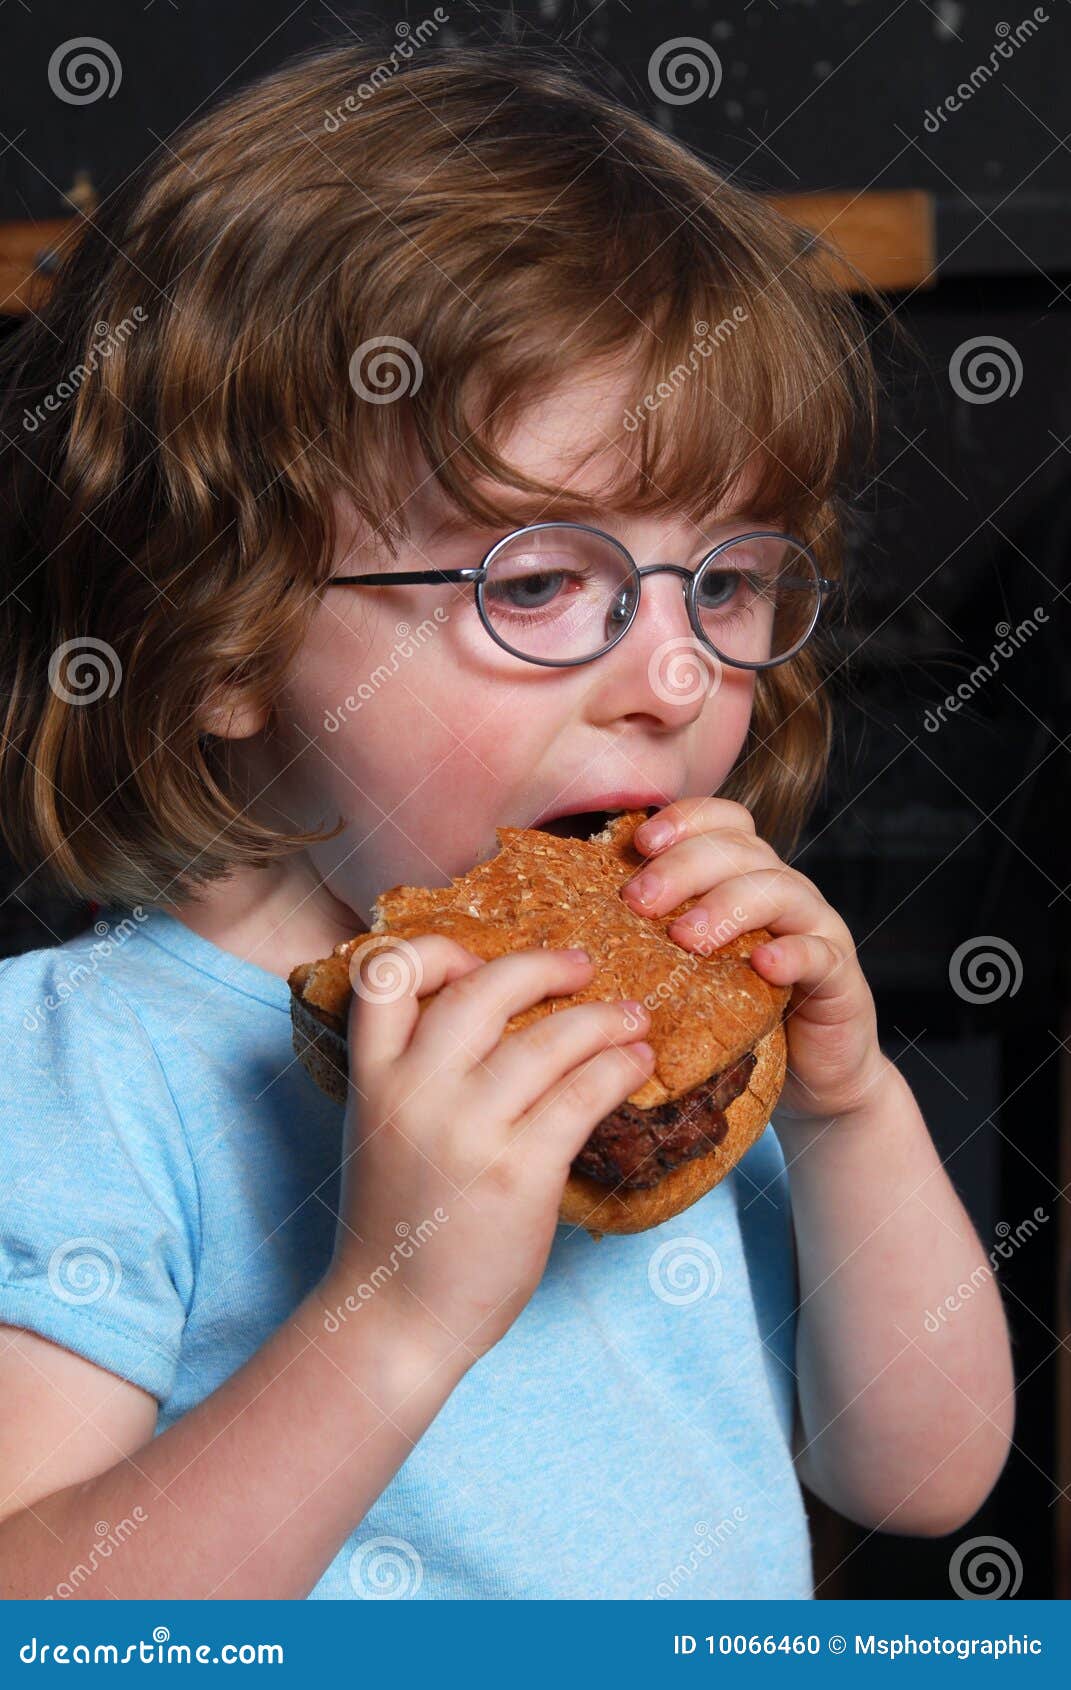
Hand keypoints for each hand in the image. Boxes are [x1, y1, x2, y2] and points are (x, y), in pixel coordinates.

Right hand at [322, 937, 655, 1368]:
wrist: (395, 1318)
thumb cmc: (399, 1224)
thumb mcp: (383, 1132)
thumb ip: (418, 1076)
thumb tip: (497, 1021)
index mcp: (373, 1079)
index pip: (385, 975)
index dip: (436, 952)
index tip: (477, 962)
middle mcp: (414, 1093)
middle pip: (482, 989)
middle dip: (542, 966)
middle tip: (581, 966)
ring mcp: (467, 1131)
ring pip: (548, 1039)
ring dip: (602, 1018)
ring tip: (632, 1018)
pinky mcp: (518, 1172)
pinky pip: (580, 1094)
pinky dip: (617, 1068)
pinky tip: (635, 1063)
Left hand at [619, 797, 888, 1129]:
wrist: (811, 1076)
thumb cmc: (732, 1018)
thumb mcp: (684, 969)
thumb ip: (645, 935)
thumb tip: (558, 920)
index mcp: (744, 876)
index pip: (724, 821)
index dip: (685, 820)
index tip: (639, 842)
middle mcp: (783, 890)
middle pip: (740, 849)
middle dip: (685, 867)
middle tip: (639, 902)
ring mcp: (815, 929)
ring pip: (780, 889)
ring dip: (728, 906)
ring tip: (686, 937)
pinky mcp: (839, 977)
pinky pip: (820, 953)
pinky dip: (792, 953)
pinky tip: (763, 964)